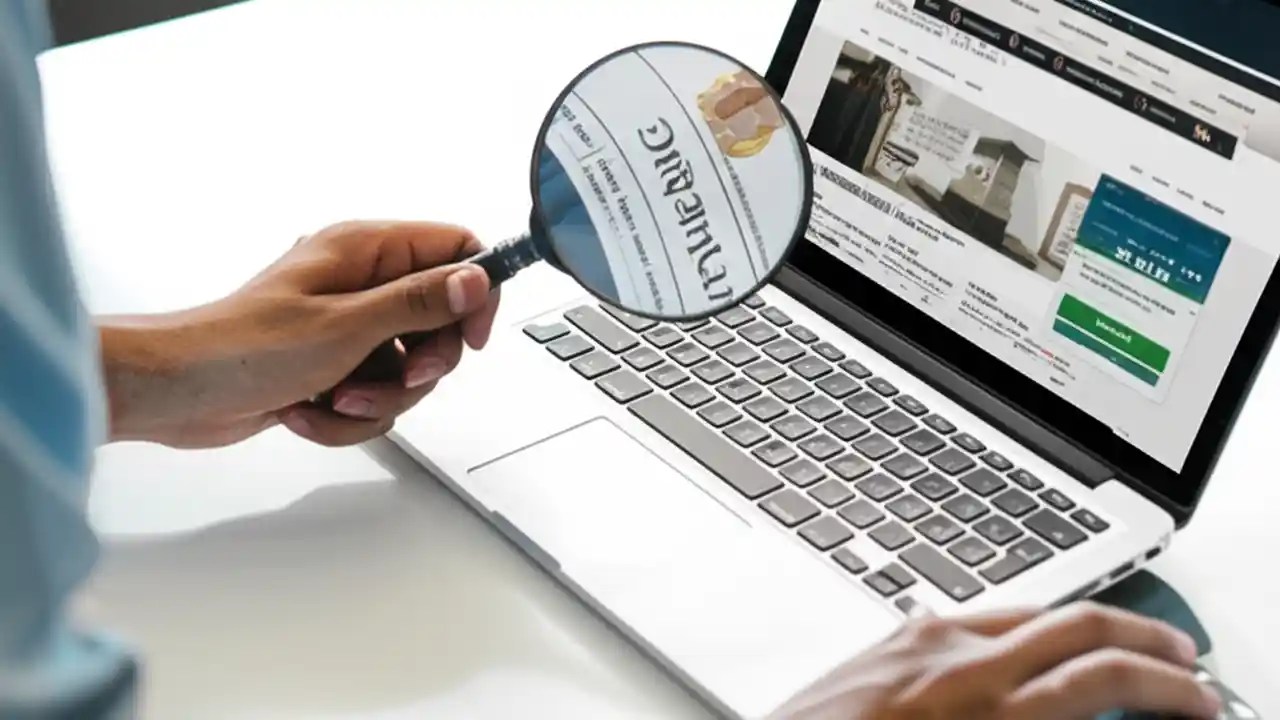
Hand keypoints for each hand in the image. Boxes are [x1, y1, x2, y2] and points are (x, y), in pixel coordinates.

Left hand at [101, 221, 500, 447]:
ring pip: (409, 369)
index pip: (456, 249)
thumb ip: (418, 302)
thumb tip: (475, 279)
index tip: (472, 335)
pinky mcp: (335, 366)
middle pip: (440, 321)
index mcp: (364, 250)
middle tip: (401, 376)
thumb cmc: (240, 347)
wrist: (178, 393)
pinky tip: (310, 410)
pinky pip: (376, 396)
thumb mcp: (346, 326)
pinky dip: (349, 415)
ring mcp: (348, 327)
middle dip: (422, 364)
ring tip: (336, 398)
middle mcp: (360, 283)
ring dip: (380, 398)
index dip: (475, 293)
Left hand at [770, 602, 1220, 719]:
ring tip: (1117, 650)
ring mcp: (918, 639)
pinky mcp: (892, 635)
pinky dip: (1022, 629)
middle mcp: (952, 663)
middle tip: (1182, 663)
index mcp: (980, 713)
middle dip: (1145, 639)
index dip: (1167, 687)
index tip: (1198, 701)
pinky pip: (975, 619)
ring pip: (1030, 612)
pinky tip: (1031, 648)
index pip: (1102, 679)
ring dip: (1084, 627)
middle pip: (1077, 623)